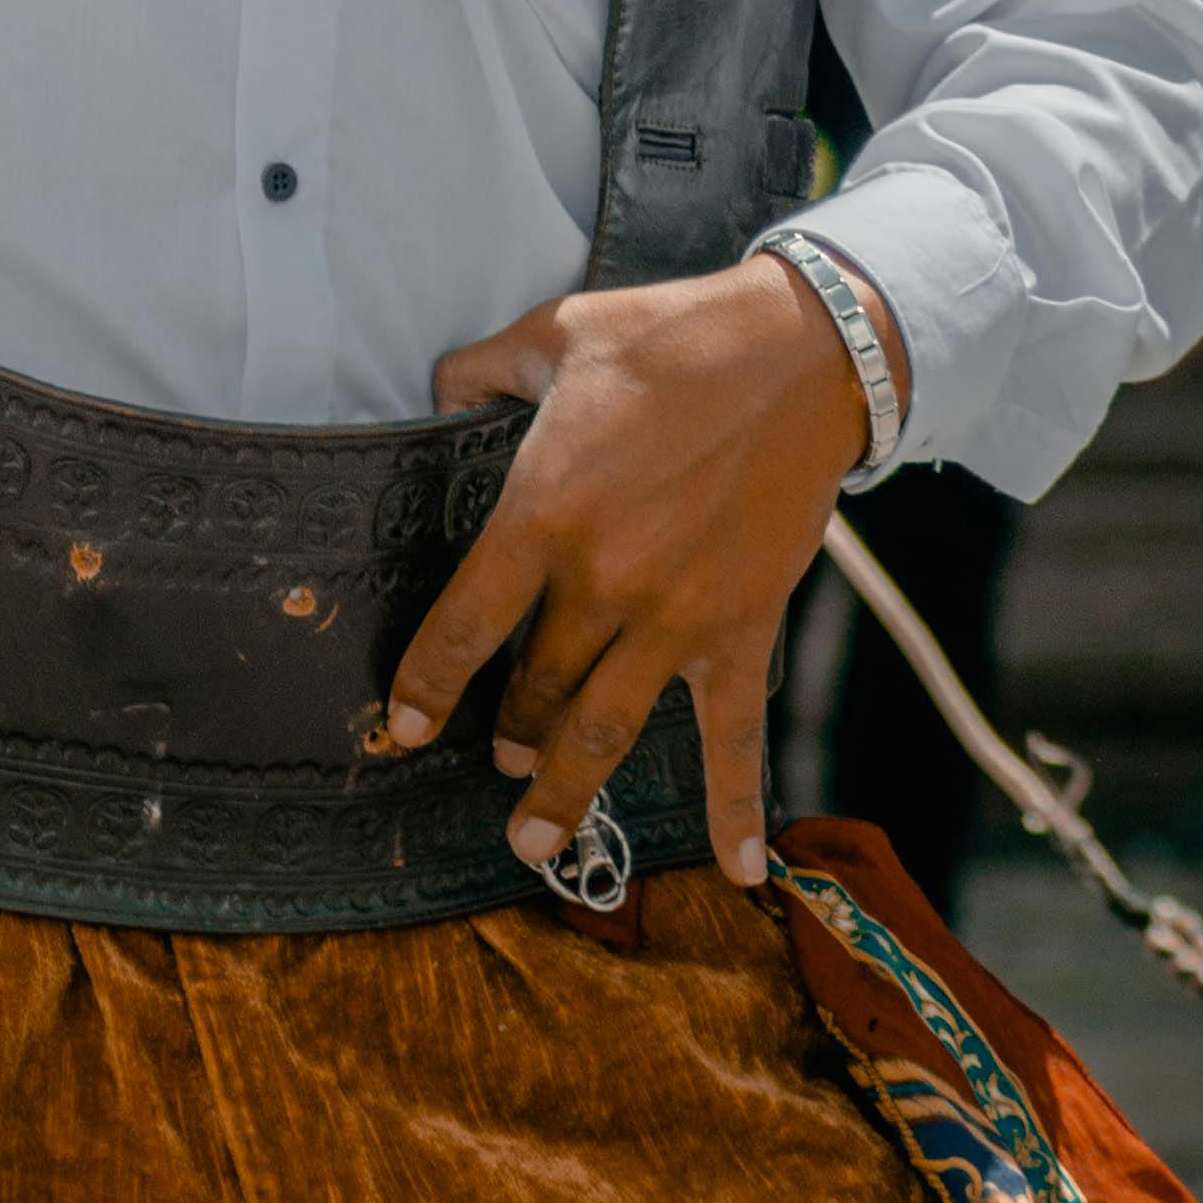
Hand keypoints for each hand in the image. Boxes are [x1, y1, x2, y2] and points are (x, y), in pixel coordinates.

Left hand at [376, 254, 886, 887]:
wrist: (799, 352)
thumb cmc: (673, 339)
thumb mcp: (558, 333)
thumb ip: (483, 370)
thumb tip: (440, 390)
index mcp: (545, 512)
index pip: (465, 622)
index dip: (427, 683)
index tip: (403, 724)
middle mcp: (603, 581)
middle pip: (535, 686)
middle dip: (508, 733)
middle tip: (499, 755)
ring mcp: (675, 616)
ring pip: (604, 728)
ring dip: (566, 790)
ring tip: (535, 839)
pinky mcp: (741, 628)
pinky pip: (736, 735)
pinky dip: (738, 808)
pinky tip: (739, 869)